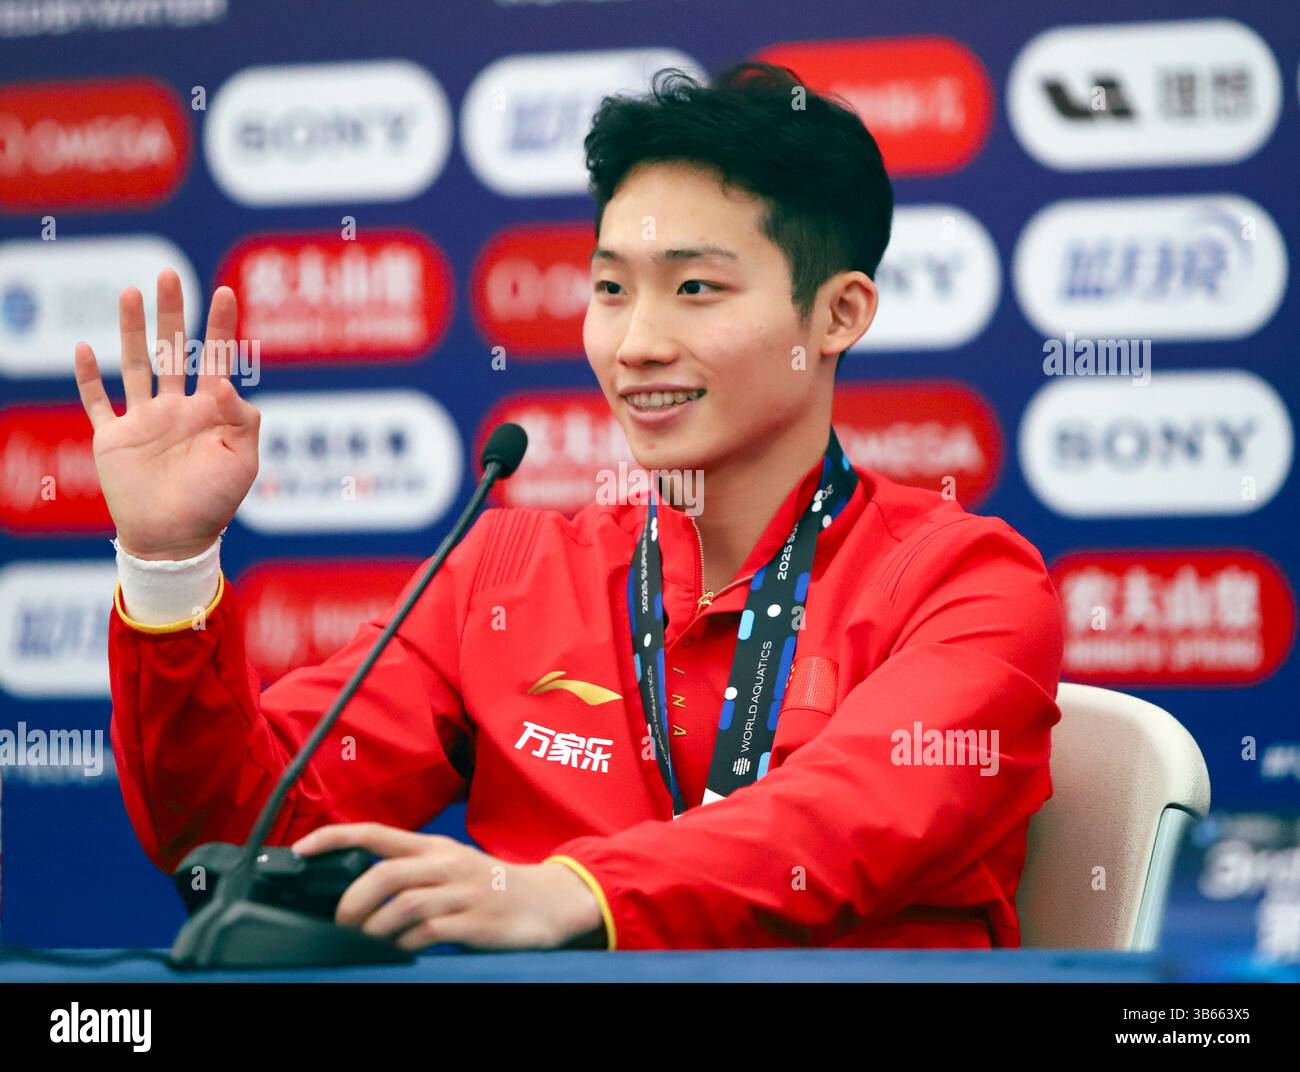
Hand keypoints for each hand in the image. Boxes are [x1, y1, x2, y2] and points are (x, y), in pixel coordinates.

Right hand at [74, 269, 260, 559]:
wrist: (175, 540)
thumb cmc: (215, 504)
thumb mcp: (243, 463)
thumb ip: (243, 422)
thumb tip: (228, 385)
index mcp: (211, 413)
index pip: (217, 359)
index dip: (222, 327)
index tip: (226, 292)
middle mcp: (176, 409)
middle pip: (173, 350)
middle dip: (172, 313)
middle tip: (170, 274)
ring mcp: (144, 421)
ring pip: (135, 365)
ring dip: (131, 330)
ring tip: (131, 293)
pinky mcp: (114, 439)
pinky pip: (97, 403)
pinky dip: (88, 378)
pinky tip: (84, 349)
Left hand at [291, 823, 605, 952]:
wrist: (547, 901)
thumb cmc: (489, 885)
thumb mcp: (450, 866)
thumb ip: (411, 871)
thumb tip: (356, 888)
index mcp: (434, 846)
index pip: (375, 832)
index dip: (334, 837)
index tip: (301, 849)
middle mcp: (445, 863)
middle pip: (385, 874)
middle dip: (352, 901)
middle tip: (341, 923)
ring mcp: (461, 892)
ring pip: (402, 906)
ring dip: (374, 928)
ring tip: (366, 942)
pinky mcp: (474, 922)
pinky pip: (428, 933)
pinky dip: (405, 944)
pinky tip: (401, 949)